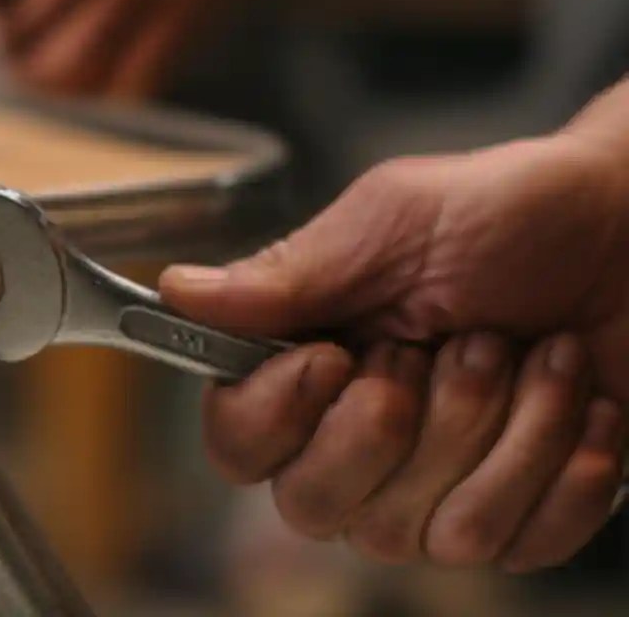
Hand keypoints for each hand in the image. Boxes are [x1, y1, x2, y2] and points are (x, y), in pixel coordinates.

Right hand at [160, 78, 628, 569]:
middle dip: (405, 428)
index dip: (274, 416)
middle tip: (458, 343)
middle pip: (314, 508)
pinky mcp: (517, 518)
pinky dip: (562, 465)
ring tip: (536, 353)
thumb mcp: (395, 222)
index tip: (335, 359)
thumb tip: (177, 291)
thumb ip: (288, 273)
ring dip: (501, 430)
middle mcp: (357, 437)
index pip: (236, 441)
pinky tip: (582, 402)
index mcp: (309, 359)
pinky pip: (512, 545)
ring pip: (423, 534)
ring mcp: (435, 487)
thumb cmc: (517, 213)